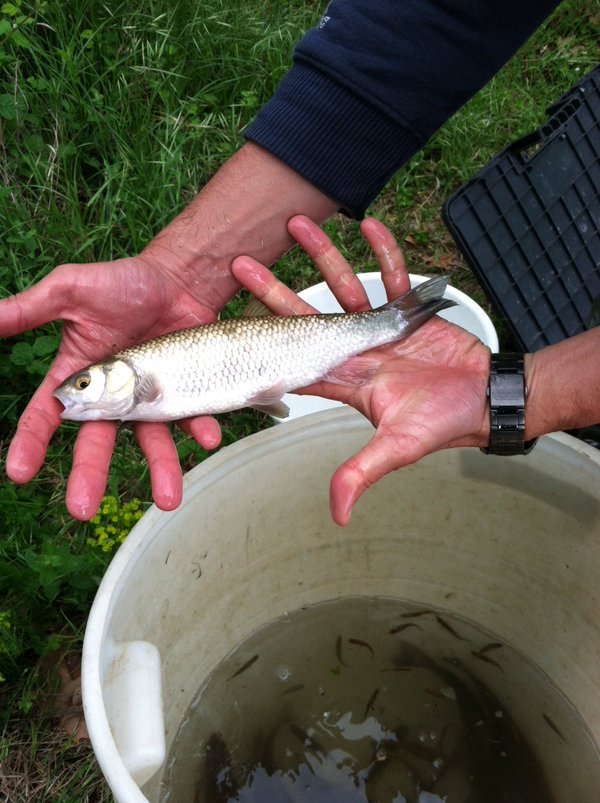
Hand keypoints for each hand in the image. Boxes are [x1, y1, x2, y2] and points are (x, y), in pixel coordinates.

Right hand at [1, 254, 221, 518]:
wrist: (178, 279)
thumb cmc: (122, 282)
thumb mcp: (71, 288)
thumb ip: (31, 308)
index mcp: (80, 376)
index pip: (47, 414)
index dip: (31, 443)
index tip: (19, 472)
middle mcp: (113, 396)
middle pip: (97, 441)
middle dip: (89, 475)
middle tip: (82, 511)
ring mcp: (151, 398)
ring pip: (151, 441)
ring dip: (160, 470)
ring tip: (168, 500)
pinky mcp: (186, 392)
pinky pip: (193, 416)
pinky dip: (200, 428)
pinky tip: (208, 439)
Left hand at [232, 215, 490, 524]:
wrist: (485, 401)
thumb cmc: (443, 425)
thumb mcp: (397, 448)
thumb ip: (361, 473)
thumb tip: (336, 513)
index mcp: (343, 380)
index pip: (291, 358)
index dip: (260, 341)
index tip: (231, 322)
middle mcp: (352, 350)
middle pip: (303, 315)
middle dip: (272, 290)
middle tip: (239, 264)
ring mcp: (378, 329)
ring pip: (343, 286)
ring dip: (322, 255)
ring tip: (298, 223)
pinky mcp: (408, 312)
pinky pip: (393, 275)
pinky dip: (384, 251)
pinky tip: (369, 224)